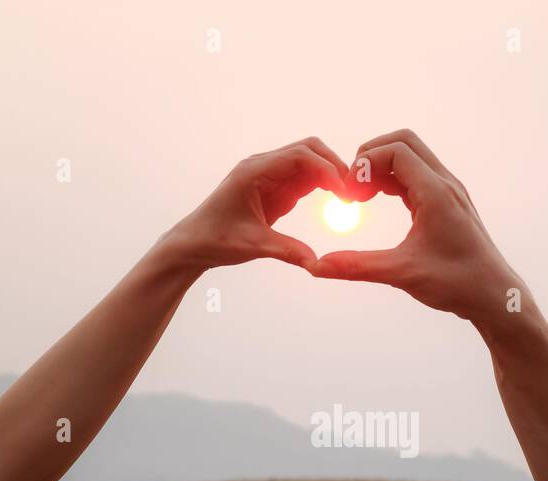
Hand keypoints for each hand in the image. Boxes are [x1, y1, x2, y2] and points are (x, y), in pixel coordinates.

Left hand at [162, 138, 350, 272]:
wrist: (194, 243)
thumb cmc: (215, 239)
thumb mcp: (253, 246)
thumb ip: (287, 251)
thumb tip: (316, 263)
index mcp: (254, 171)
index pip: (299, 156)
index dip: (326, 169)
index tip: (344, 191)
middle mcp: (262, 166)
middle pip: (308, 150)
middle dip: (333, 165)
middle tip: (353, 191)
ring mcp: (269, 176)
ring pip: (309, 162)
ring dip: (330, 174)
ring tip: (350, 197)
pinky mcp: (274, 188)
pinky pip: (304, 178)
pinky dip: (323, 184)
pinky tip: (337, 200)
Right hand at [310, 130, 523, 320]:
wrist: (493, 296)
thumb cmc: (456, 284)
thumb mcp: (402, 274)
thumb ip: (357, 267)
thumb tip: (316, 268)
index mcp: (436, 193)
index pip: (395, 151)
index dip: (365, 163)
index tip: (349, 192)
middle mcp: (445, 184)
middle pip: (404, 142)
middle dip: (371, 156)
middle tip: (352, 187)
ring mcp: (449, 191)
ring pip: (412, 156)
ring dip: (383, 167)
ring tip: (361, 195)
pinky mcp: (449, 202)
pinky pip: (418, 175)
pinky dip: (394, 179)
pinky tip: (379, 200)